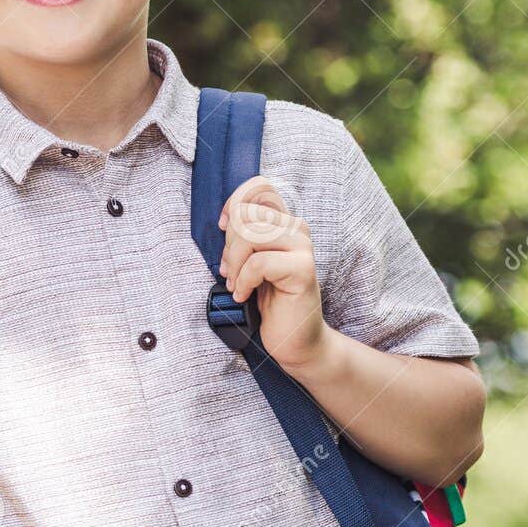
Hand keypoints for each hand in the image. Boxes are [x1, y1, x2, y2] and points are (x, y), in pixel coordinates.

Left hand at [218, 174, 329, 374]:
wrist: (295, 340)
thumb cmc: (270, 302)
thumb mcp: (250, 262)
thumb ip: (244, 237)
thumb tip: (226, 220)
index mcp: (284, 222)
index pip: (261, 186)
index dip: (235, 201)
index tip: (224, 228)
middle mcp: (297, 228)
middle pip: (246, 214)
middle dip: (229, 245)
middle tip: (230, 272)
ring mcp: (302, 247)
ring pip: (250, 235)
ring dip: (234, 264)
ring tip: (236, 284)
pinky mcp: (302, 269)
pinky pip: (258, 263)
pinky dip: (243, 282)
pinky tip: (244, 296)